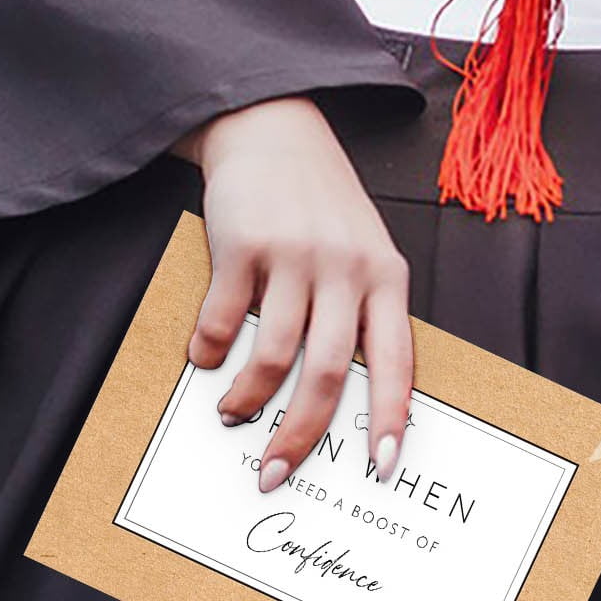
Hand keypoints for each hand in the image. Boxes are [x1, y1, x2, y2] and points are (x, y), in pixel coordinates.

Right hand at [170, 96, 410, 491]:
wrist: (272, 129)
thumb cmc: (321, 206)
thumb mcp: (363, 252)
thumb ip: (362, 315)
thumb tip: (338, 402)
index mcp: (386, 276)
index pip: (396, 361)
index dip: (389, 417)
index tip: (381, 466)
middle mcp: (347, 267)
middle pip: (328, 373)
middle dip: (301, 434)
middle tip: (274, 471)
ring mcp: (296, 254)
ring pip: (275, 354)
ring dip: (248, 398)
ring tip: (232, 415)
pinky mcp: (244, 242)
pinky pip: (226, 319)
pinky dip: (212, 351)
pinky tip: (205, 360)